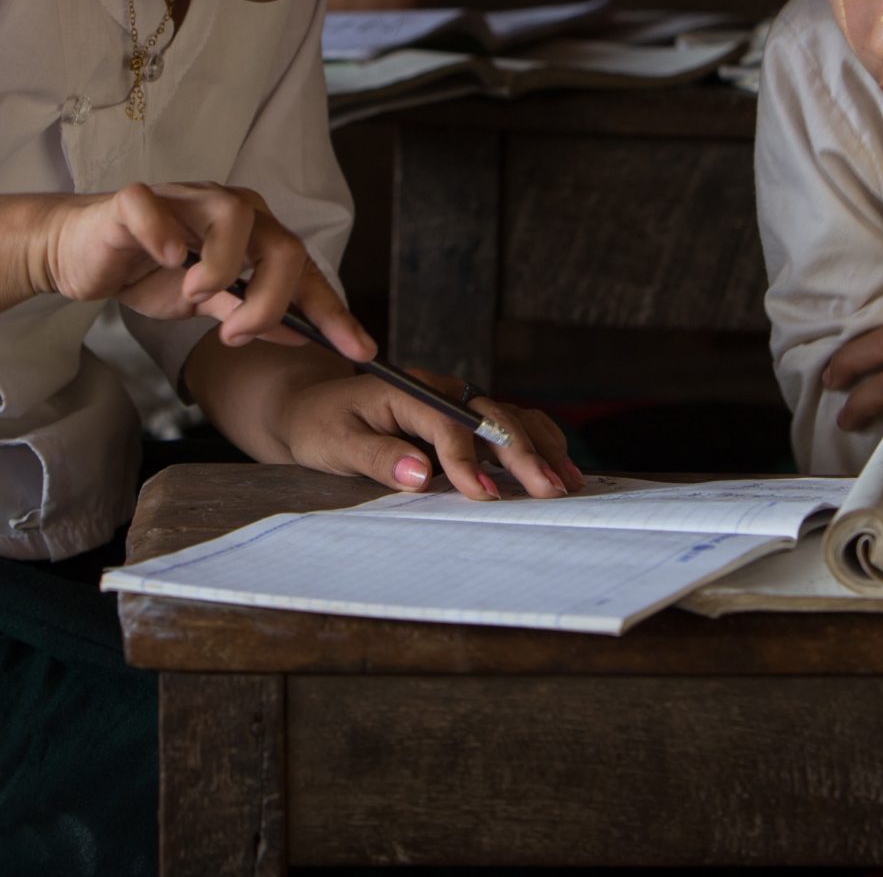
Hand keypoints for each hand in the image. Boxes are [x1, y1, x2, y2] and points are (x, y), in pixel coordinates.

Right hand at [32, 181, 373, 361]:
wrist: (81, 251)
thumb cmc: (149, 271)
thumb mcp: (208, 303)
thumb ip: (251, 314)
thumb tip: (301, 335)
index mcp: (253, 231)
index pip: (304, 270)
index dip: (332, 311)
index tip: (359, 349)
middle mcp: (228, 207)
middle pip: (281, 244)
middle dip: (273, 301)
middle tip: (239, 333)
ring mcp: (183, 199)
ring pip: (233, 216)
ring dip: (226, 267)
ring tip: (200, 297)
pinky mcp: (134, 201)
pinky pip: (156, 209)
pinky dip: (166, 234)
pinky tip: (170, 260)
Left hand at [272, 367, 584, 499]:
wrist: (315, 410)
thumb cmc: (320, 427)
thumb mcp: (334, 445)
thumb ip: (376, 458)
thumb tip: (420, 475)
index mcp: (406, 389)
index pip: (447, 423)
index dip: (466, 459)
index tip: (482, 493)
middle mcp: (440, 390)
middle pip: (491, 416)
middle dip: (522, 453)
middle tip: (548, 488)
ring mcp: (456, 402)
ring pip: (509, 417)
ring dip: (540, 447)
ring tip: (567, 481)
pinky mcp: (464, 419)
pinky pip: (508, 425)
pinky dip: (536, 443)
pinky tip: (558, 466)